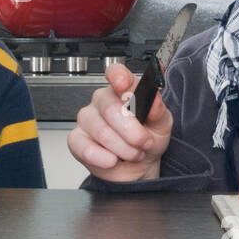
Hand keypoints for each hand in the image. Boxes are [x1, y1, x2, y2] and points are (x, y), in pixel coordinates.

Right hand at [67, 63, 172, 181]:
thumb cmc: (147, 141)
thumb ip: (158, 111)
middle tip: (144, 142)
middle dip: (133, 132)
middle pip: (111, 109)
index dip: (118, 76)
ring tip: (133, 153)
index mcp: (122, 90)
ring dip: (124, 149)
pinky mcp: (76, 139)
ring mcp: (87, 119)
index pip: (115, 73)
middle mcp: (102, 101)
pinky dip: (103, 158)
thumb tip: (154, 100)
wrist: (139, 166)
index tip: (123, 83)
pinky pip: (86, 149)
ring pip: (103, 132)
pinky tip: (113, 159)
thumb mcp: (161, 125)